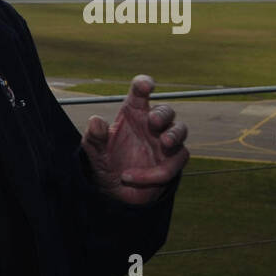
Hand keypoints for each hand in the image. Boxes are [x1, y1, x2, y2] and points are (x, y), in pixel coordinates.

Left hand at [81, 75, 188, 204]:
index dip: (144, 84)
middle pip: (166, 111)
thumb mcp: (95, 152)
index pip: (140, 93)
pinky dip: (157, 172)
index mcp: (133, 113)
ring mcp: (165, 142)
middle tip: (154, 121)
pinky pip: (176, 160)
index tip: (145, 85)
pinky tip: (133, 178)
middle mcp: (151, 125)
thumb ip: (95, 137)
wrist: (116, 191)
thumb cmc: (107, 162)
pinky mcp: (173, 160)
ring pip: (180, 130)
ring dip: (175, 134)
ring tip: (165, 142)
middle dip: (163, 114)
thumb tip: (95, 121)